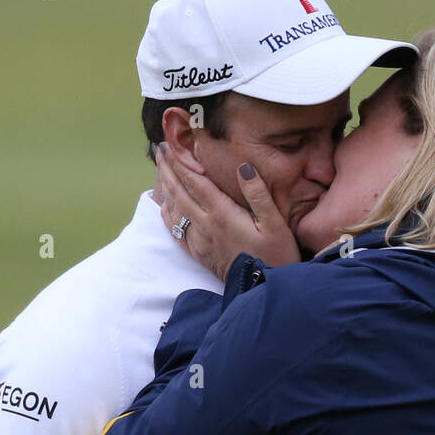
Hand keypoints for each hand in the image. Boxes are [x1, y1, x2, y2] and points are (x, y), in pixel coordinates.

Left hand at [156, 143, 300, 280]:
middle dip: (167, 169)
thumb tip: (243, 167)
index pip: (194, 182)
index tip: (169, 144)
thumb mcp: (275, 224)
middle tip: (158, 149)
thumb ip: (258, 194)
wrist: (263, 290)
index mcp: (222, 214)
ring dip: (165, 187)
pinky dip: (167, 213)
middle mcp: (205, 226)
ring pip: (174, 209)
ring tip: (160, 169)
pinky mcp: (199, 253)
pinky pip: (175, 230)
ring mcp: (199, 241)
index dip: (180, 162)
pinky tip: (165, 204)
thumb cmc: (275, 256)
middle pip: (179, 192)